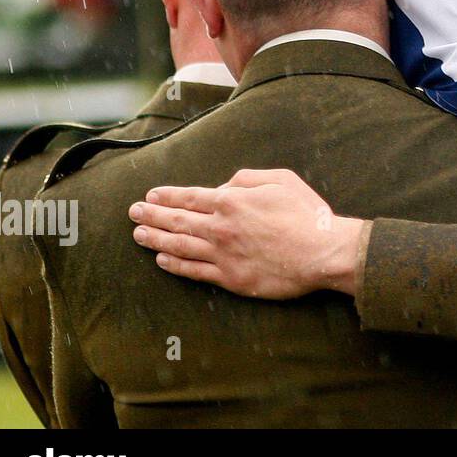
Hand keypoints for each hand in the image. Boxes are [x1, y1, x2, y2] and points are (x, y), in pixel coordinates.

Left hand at [129, 169, 365, 298]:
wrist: (322, 253)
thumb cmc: (306, 214)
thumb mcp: (282, 180)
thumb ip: (247, 178)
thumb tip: (223, 187)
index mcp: (232, 202)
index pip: (190, 197)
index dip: (167, 196)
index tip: (151, 196)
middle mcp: (221, 228)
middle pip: (177, 221)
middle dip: (152, 216)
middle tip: (134, 213)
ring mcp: (223, 255)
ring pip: (179, 246)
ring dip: (156, 240)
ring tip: (138, 236)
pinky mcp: (230, 278)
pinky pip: (194, 271)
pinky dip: (175, 265)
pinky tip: (163, 260)